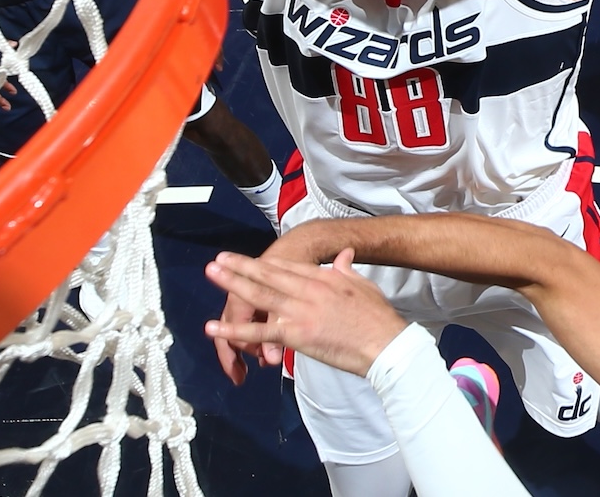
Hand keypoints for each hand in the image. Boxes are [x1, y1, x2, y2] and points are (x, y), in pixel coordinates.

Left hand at [204, 249, 407, 380]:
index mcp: (324, 278)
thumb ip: (348, 269)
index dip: (265, 263)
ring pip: (260, 296)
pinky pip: (260, 331)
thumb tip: (345, 255)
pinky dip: (236, 330)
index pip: (288, 267)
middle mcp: (308, 289)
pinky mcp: (297, 334)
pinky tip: (216, 327)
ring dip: (233, 284)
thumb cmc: (379, 319)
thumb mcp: (363, 285)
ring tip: (212, 274)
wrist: (387, 344)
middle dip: (241, 266)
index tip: (248, 259)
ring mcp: (301, 311)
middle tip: (219, 259)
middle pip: (268, 274)